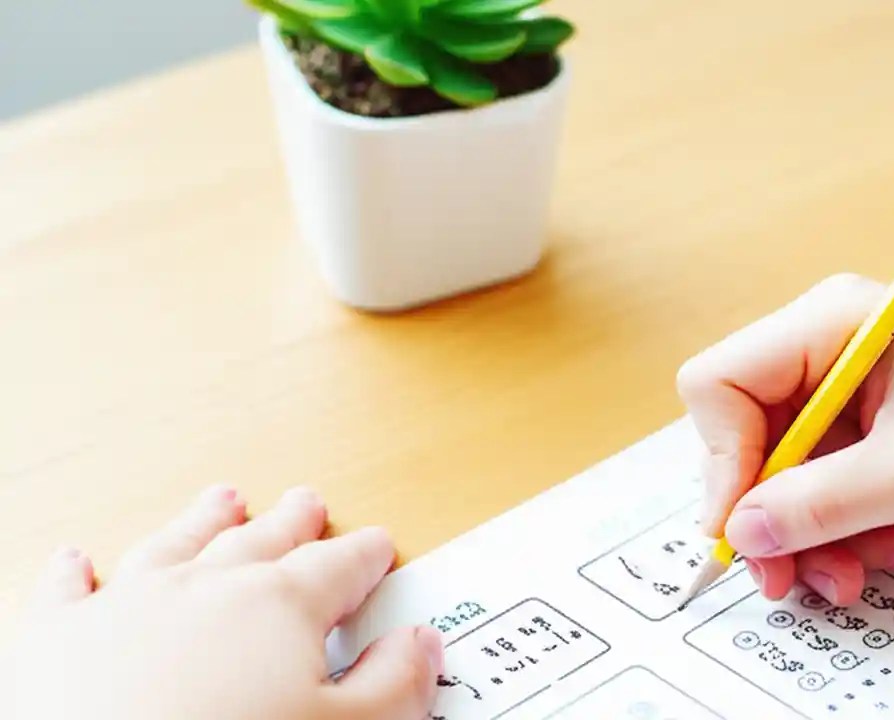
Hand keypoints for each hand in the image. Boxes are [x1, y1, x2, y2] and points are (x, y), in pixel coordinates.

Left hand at [1, 486, 442, 719]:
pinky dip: (73, 573)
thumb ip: (393, 686)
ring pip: (173, 547)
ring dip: (200, 522)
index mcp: (280, 606)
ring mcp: (124, 607)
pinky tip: (76, 558)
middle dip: (290, 524)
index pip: (339, 568)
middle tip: (306, 502)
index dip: (365, 557)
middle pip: (260, 543)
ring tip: (221, 499)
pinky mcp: (54, 643)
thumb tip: (420, 647)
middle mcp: (204, 589)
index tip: (377, 546)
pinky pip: (66, 592)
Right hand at [678, 274, 893, 603]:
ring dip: (810, 540)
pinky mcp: (854, 449)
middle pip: (740, 442)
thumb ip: (822, 504)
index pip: (722, 383)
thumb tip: (742, 532)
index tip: (744, 525)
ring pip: (771, 486)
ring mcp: (836, 406)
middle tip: (786, 577)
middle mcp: (822, 357)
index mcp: (831, 325)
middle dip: (769, 516)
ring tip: (857, 573)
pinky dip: (840, 541)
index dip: (722, 458)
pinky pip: (810, 505)